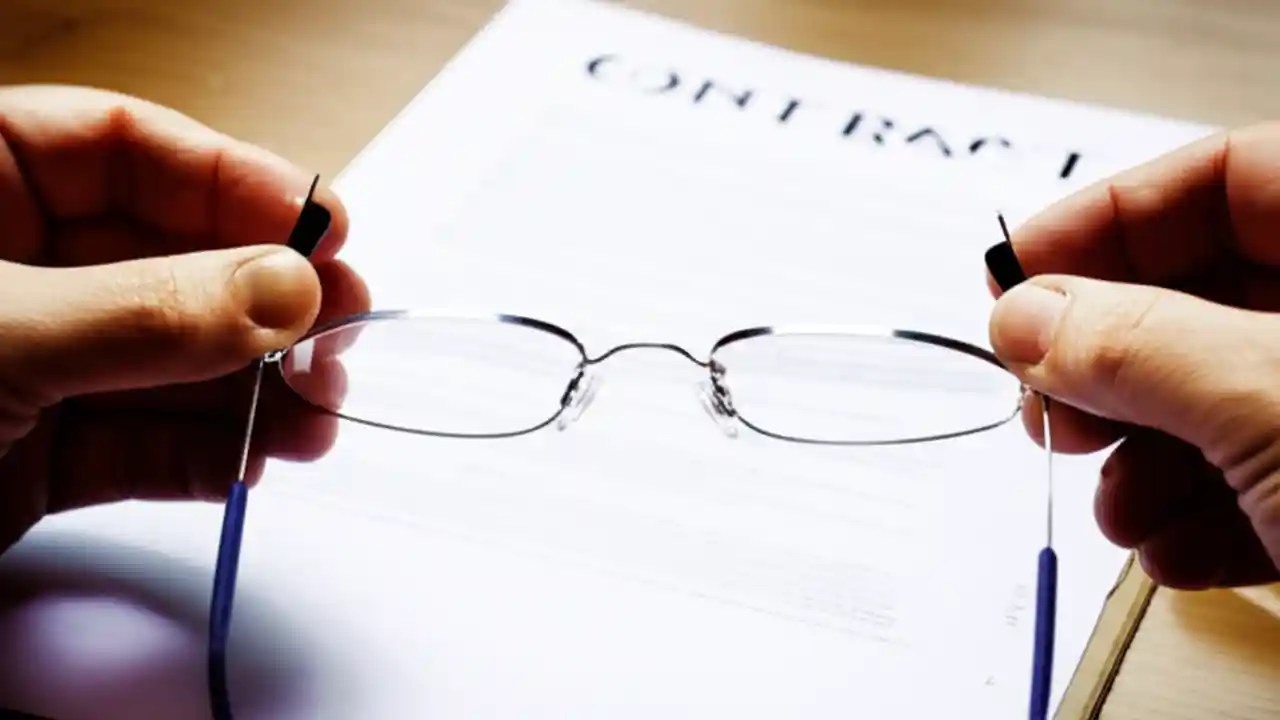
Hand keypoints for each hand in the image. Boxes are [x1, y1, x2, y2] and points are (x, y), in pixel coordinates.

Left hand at [0, 85, 369, 553]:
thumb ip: (145, 312)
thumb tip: (286, 288)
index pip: (122, 147)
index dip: (233, 178)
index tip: (323, 224)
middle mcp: (1, 273)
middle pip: (167, 257)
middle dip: (261, 299)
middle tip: (339, 328)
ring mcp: (21, 370)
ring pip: (168, 359)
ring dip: (253, 388)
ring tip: (317, 412)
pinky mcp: (26, 459)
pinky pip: (139, 442)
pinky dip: (206, 455)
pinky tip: (261, 457)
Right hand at [987, 121, 1279, 588]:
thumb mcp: (1269, 402)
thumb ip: (1137, 347)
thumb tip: (1022, 316)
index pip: (1227, 178)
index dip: (1109, 217)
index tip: (1013, 274)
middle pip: (1206, 299)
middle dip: (1110, 363)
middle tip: (1042, 401)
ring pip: (1219, 400)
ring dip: (1143, 461)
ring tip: (1114, 506)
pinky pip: (1260, 484)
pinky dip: (1200, 518)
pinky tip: (1172, 550)